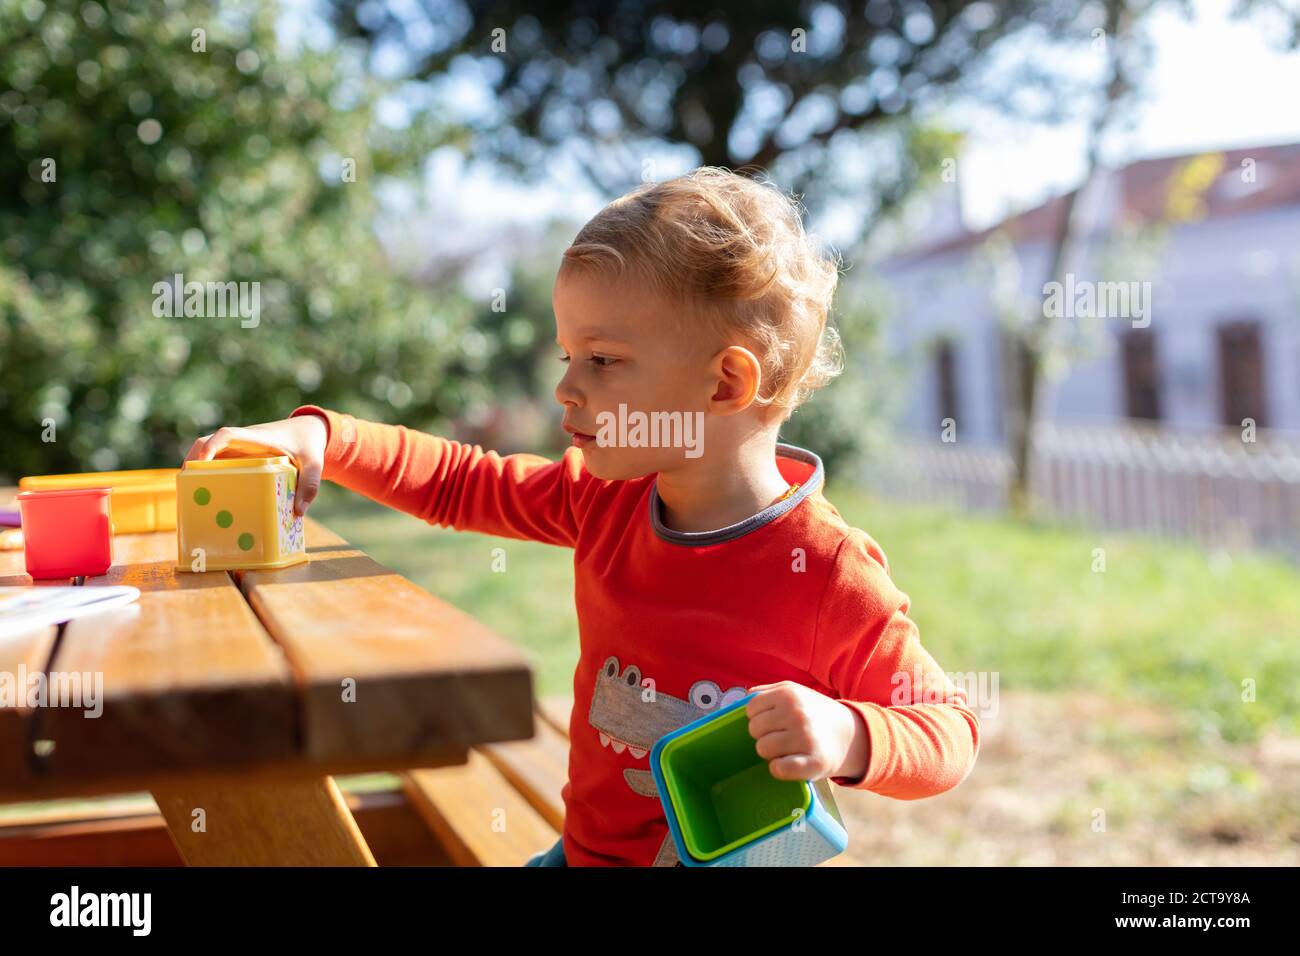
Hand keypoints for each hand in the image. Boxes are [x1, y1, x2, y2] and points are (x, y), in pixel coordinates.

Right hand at [184, 415, 328, 516]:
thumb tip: (298, 512)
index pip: (227, 435)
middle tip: (186, 485)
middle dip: (192, 460)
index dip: (212, 446)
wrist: (307, 432)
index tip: (201, 461)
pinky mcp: (238, 457)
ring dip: (195, 468)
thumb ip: (310, 485)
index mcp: (257, 439)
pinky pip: (217, 462)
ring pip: (208, 452)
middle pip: (207, 443)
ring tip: (190, 493)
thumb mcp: (315, 464)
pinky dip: (206, 473)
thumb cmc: (308, 445)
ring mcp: (238, 449)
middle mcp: (242, 442)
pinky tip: (206, 494)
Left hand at [744, 681, 864, 781]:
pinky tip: (787, 763)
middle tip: (780, 735)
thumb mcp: (794, 691)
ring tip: (785, 748)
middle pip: (754, 729)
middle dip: (763, 734)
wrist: (849, 734)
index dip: (758, 717)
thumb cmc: (814, 713)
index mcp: (788, 693)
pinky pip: (778, 769)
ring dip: (770, 751)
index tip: (771, 721)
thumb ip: (766, 691)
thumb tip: (744, 697)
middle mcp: (797, 714)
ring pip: (762, 749)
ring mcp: (805, 738)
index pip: (751, 709)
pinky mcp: (813, 763)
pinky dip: (778, 769)